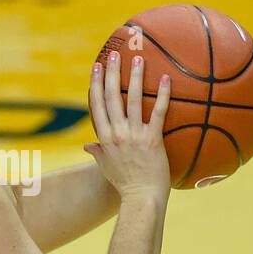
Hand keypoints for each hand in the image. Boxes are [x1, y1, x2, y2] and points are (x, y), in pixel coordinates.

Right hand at [84, 50, 170, 200]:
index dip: (95, 84)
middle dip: (111, 73)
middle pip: (111, 97)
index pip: (96, 105)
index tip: (95, 67)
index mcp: (104, 138)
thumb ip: (97, 153)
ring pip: (132, 100)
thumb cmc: (125, 185)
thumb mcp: (106, 168)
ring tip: (138, 59)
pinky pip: (158, 113)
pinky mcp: (152, 140)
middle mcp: (116, 134)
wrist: (142, 199)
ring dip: (134, 77)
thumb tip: (86, 146)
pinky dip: (162, 95)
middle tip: (114, 54)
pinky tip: (166, 79)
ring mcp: (134, 136)